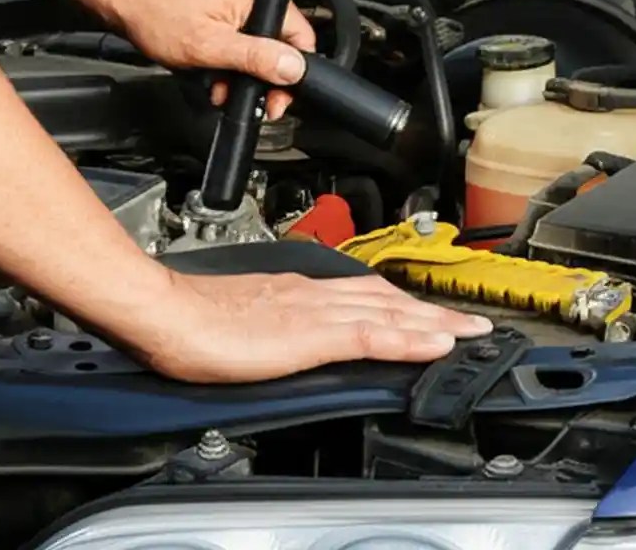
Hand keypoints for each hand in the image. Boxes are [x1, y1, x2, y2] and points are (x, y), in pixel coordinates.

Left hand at [116, 0, 315, 119]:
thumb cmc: (156, 12)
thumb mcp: (210, 46)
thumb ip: (256, 58)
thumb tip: (294, 68)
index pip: (299, 37)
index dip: (292, 73)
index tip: (276, 97)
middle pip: (276, 42)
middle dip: (259, 76)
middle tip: (243, 97)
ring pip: (252, 42)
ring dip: (238, 70)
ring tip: (217, 84)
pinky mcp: (215, 1)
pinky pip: (234, 33)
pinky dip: (225, 55)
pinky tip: (208, 68)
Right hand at [119, 272, 493, 382]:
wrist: (164, 310)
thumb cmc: (186, 317)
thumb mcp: (239, 317)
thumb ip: (266, 325)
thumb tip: (277, 337)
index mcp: (295, 291)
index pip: (362, 295)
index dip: (401, 304)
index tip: (429, 313)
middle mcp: (313, 294)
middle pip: (387, 300)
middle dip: (432, 311)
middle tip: (471, 321)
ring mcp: (315, 311)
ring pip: (390, 313)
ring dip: (435, 322)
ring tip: (470, 332)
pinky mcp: (311, 334)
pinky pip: (373, 334)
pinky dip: (410, 338)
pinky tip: (437, 344)